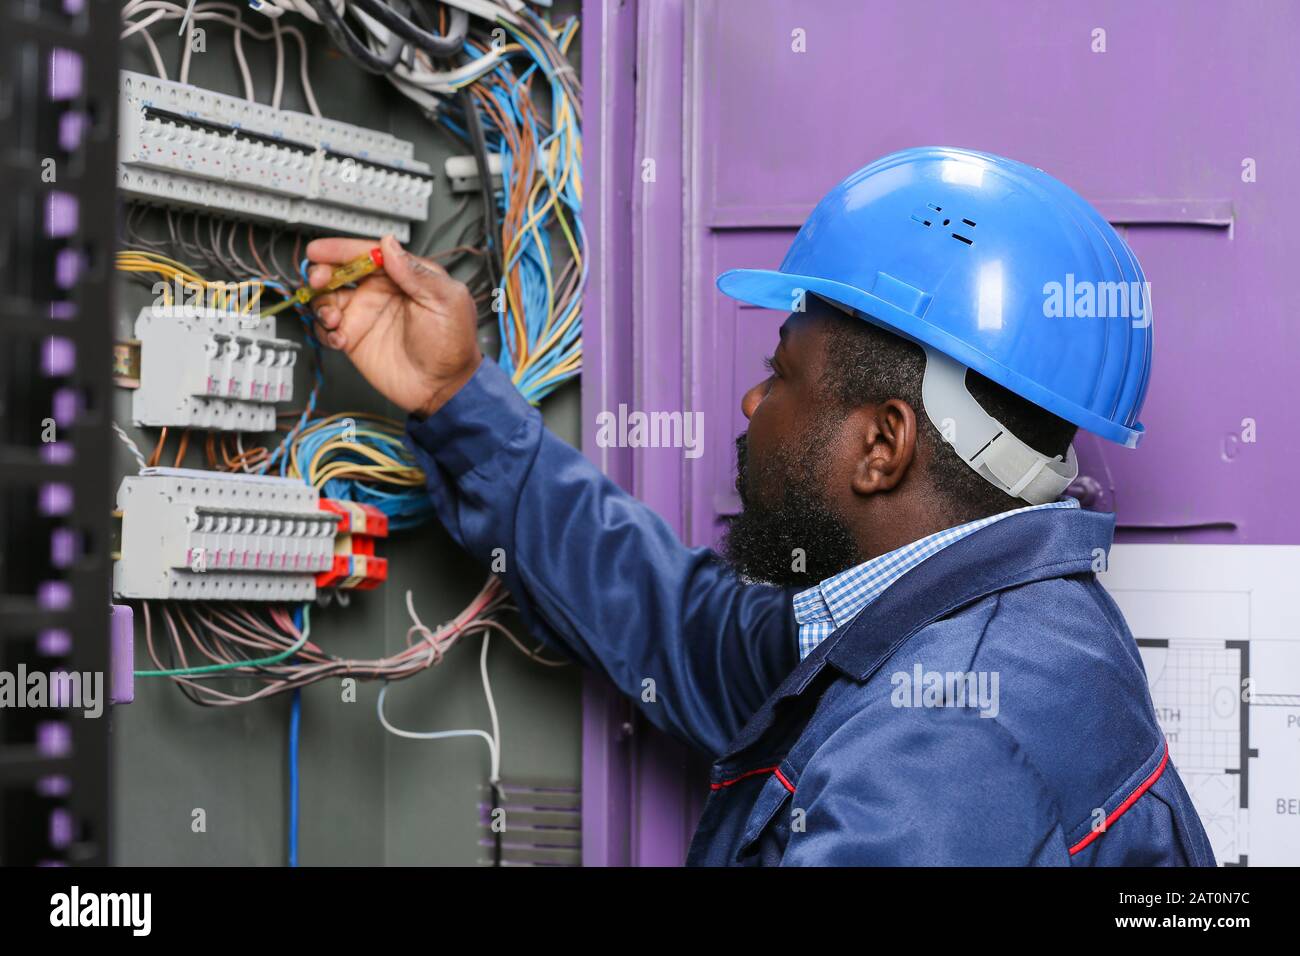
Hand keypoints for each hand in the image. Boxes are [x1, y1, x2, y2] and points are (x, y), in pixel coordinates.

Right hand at [304, 234, 481, 417]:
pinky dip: (324, 330)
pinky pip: (326, 328)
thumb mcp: (446, 301)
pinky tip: (338, 338)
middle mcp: (380, 293)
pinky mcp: (354, 339)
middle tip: (319, 280)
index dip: (342, 249)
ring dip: (321, 304)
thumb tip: (390, 245)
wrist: (444, 388)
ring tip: (333, 318)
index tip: (321, 250)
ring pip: (328, 298)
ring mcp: (365, 315)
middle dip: (323, 272)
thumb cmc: (453, 345)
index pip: (368, 254)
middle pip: (340, 272)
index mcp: (403, 277)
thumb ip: (416, 273)